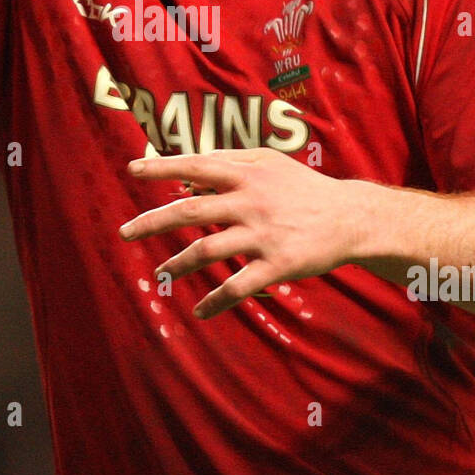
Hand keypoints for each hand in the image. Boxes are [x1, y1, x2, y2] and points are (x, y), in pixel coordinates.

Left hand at [119, 149, 372, 319]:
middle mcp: (251, 202)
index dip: (162, 166)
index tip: (131, 170)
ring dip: (178, 264)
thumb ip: (231, 163)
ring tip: (161, 274)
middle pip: (192, 210)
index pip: (197, 165)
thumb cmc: (304, 187)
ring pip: (208, 251)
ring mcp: (263, 234)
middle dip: (153, 222)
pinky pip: (238, 287)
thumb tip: (188, 172)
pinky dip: (215, 301)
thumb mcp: (270, 163)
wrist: (350, 217)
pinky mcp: (277, 265)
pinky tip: (199, 311)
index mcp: (248, 174)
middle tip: (124, 233)